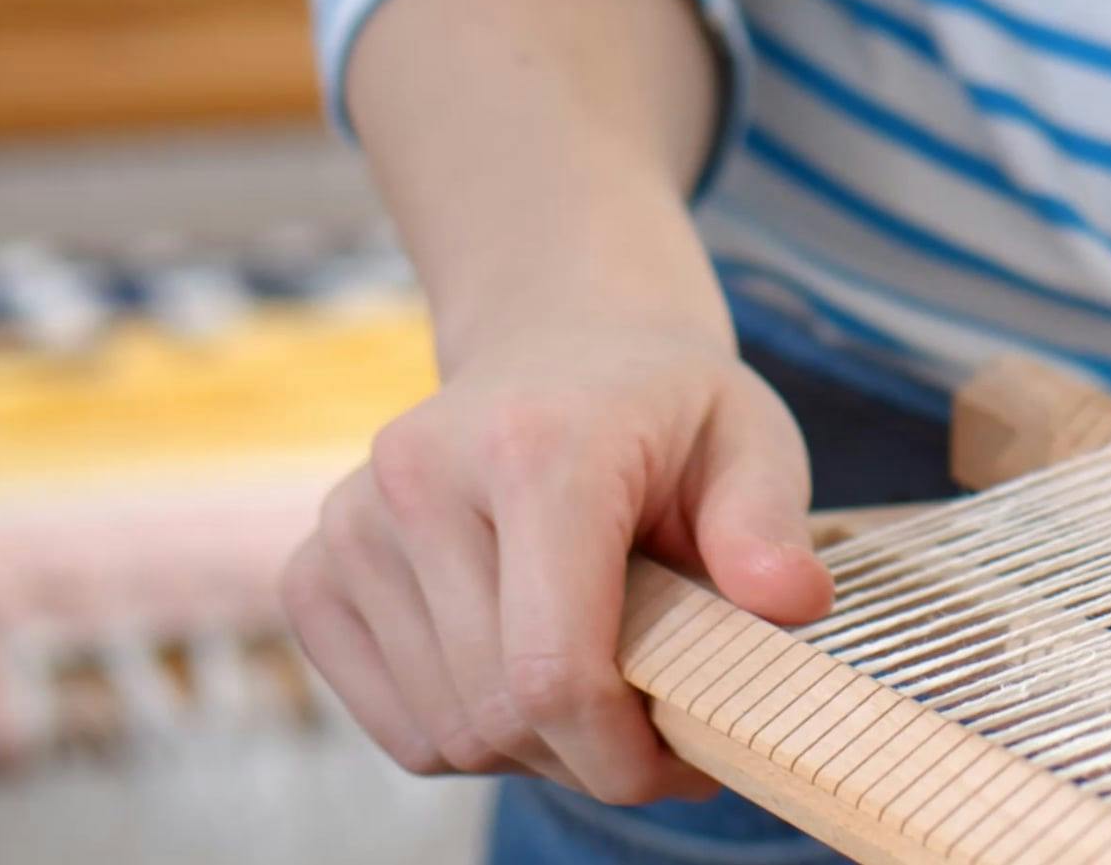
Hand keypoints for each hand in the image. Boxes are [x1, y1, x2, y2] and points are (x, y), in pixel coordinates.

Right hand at [283, 308, 829, 802]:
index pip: (553, 668)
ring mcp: (351, 527)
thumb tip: (796, 605)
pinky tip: (526, 669)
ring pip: (447, 733)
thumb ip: (769, 526)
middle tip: (661, 729)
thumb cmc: (667, 409)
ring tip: (602, 687)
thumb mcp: (751, 441)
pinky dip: (470, 733)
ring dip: (535, 749)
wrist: (563, 343)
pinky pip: (397, 728)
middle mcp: (419, 480)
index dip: (619, 754)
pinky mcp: (314, 572)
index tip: (686, 766)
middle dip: (592, 756)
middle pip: (499, 714)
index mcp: (534, 447)